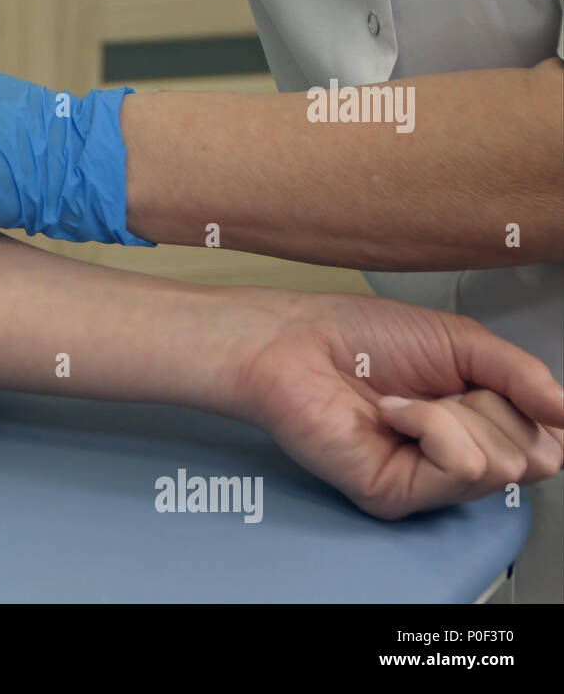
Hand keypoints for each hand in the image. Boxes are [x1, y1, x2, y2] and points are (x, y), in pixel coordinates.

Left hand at [227, 290, 563, 518]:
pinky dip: (432, 425)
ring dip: (458, 414)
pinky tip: (390, 414)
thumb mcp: (464, 343)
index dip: (535, 409)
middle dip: (496, 406)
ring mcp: (427, 484)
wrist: (296, 341)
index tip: (491, 382)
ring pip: (504, 464)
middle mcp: (457, 461)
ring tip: (405, 401)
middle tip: (439, 390)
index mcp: (478, 427)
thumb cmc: (362, 337)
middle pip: (538, 458)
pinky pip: (462, 466)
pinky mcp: (396, 496)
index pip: (550, 444)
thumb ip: (523, 377)